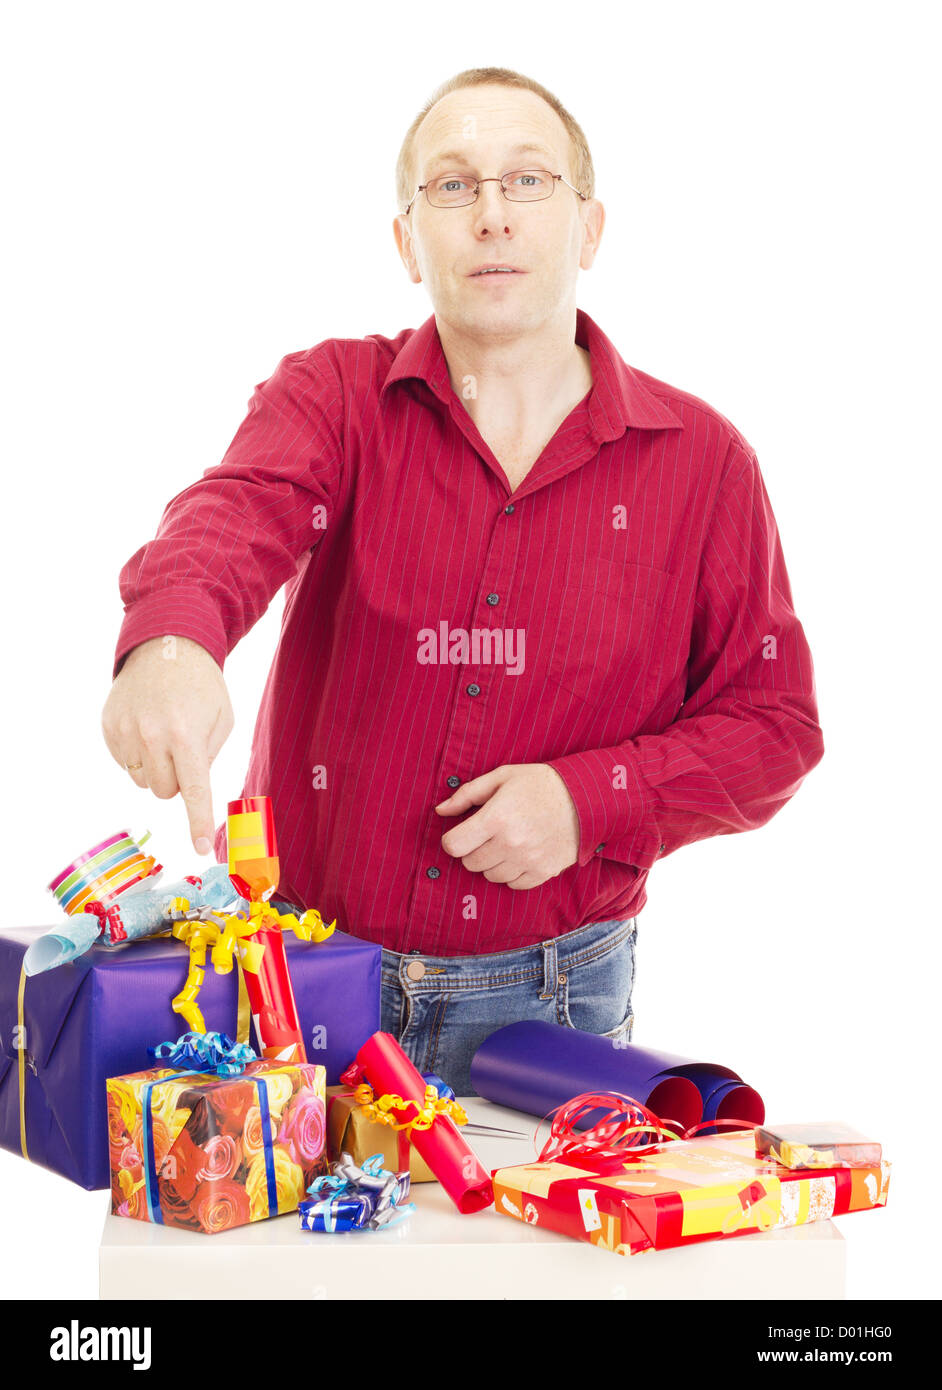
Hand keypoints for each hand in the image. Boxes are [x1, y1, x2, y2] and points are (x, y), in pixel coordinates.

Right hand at [101, 635, 233, 854]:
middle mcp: (151, 736)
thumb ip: (210, 757)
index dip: (196, 823)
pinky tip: (146, 727)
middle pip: (164, 792)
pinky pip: (125, 764)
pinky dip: (138, 755)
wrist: (166, 645)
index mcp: (186, 735)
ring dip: (156, 768)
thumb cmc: (202, 686)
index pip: (193, 791)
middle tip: (184, 750)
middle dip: (178, 780)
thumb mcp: (222, 719)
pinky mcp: (108, 727)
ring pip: (143, 781)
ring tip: (164, 734)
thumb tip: (191, 791)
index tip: (199, 849)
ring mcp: (125, 732)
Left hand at [434, 763, 579, 888]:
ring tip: (506, 842)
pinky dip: (512, 873)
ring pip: (490, 876)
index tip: (462, 833)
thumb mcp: (501, 777)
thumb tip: (441, 811)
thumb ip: (467, 794)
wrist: (585, 798)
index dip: (452, 839)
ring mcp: (527, 860)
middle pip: (470, 863)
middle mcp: (510, 843)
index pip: (454, 845)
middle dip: (473, 849)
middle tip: (487, 835)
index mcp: (496, 818)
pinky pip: (513, 884)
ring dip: (492, 862)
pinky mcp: (543, 872)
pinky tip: (520, 854)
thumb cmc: (540, 784)